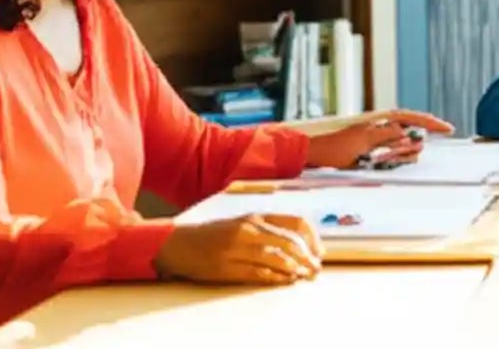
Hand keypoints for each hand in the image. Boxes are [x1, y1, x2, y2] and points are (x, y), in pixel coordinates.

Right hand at [156, 214, 325, 284]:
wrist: (178, 244)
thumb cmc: (214, 234)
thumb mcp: (243, 223)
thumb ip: (269, 231)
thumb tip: (298, 246)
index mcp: (256, 218)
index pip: (295, 223)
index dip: (313, 238)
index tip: (320, 251)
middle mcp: (248, 230)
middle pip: (289, 243)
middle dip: (307, 258)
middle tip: (315, 269)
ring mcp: (236, 248)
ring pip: (276, 258)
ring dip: (294, 269)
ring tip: (304, 276)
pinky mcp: (226, 267)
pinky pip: (257, 273)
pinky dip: (275, 278)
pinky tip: (284, 281)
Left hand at [305, 109, 454, 168]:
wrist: (316, 156)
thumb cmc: (336, 147)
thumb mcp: (362, 140)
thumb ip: (386, 134)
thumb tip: (407, 132)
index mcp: (382, 122)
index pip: (412, 118)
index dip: (431, 124)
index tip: (448, 130)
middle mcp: (384, 130)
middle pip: (410, 135)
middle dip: (409, 145)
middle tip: (389, 156)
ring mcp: (380, 142)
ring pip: (403, 149)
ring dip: (399, 156)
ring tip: (378, 159)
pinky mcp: (375, 155)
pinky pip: (393, 159)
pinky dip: (394, 162)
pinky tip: (385, 164)